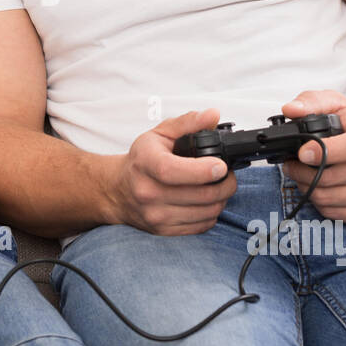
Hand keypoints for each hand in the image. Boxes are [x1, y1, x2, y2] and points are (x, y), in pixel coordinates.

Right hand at [110, 108, 236, 234]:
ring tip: (219, 186)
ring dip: (221, 199)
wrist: (117, 190)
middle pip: (199, 195)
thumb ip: (188, 123)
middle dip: (224, 184)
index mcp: (146, 163)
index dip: (202, 170)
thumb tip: (212, 115)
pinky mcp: (163, 230)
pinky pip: (201, 226)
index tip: (221, 166)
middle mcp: (147, 192)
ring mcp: (155, 215)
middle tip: (228, 174)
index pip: (173, 171)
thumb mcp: (159, 134)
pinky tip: (207, 201)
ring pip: (205, 212)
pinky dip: (211, 213)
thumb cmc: (141, 160)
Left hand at [279, 91, 345, 222]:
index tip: (302, 153)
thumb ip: (311, 102)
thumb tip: (291, 110)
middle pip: (334, 178)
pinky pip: (336, 214)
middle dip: (303, 172)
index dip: (325, 152)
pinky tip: (317, 188)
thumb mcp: (335, 104)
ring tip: (302, 175)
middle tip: (291, 164)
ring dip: (307, 188)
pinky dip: (319, 203)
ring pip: (330, 198)